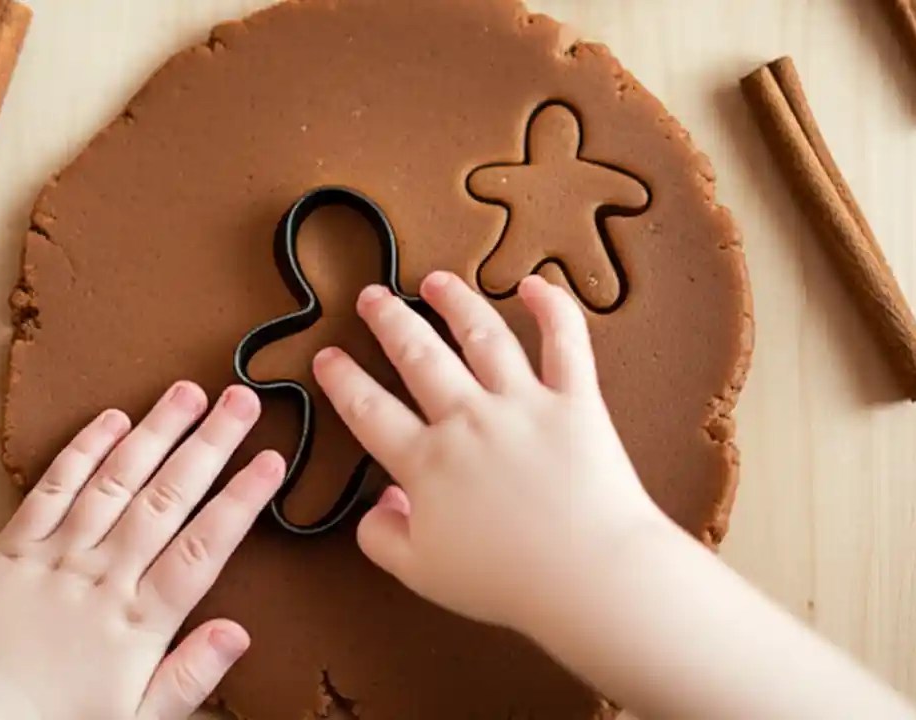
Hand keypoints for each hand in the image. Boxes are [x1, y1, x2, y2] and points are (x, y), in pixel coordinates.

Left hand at [0, 385, 280, 718]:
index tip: (272, 460)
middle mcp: (103, 578)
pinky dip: (83, 450)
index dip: (241, 500)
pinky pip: (52, 488)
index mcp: (139, 621)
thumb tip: (239, 633)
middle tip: (244, 400)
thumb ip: (190, 676)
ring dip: (155, 432)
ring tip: (189, 392)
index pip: (203, 547)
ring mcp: (58, 556)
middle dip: (210, 445)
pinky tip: (114, 418)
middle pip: (168, 499)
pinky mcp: (16, 545)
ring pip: (115, 482)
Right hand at [313, 271, 663, 631]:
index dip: (342, 381)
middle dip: (388, 321)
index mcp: (427, 463)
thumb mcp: (422, 573)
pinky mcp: (575, 401)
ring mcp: (522, 403)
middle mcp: (468, 420)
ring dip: (454, 301)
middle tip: (370, 297)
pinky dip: (553, 308)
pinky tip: (536, 283)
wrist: (589, 576)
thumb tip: (375, 507)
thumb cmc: (507, 581)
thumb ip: (383, 537)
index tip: (326, 357)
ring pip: (481, 335)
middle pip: (418, 356)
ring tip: (434, 280)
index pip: (369, 411)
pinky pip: (565, 342)